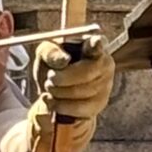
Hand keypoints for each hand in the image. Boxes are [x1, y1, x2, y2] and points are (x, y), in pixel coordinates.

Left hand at [28, 33, 113, 151]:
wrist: (53, 91)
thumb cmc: (52, 66)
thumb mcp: (45, 54)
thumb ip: (50, 53)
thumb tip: (63, 60)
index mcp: (92, 44)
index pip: (98, 43)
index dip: (97, 43)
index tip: (95, 41)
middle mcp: (105, 64)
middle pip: (87, 73)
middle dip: (62, 78)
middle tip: (49, 79)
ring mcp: (105, 85)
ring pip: (81, 93)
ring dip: (58, 92)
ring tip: (50, 88)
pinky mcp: (99, 105)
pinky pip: (79, 109)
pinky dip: (61, 106)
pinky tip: (53, 101)